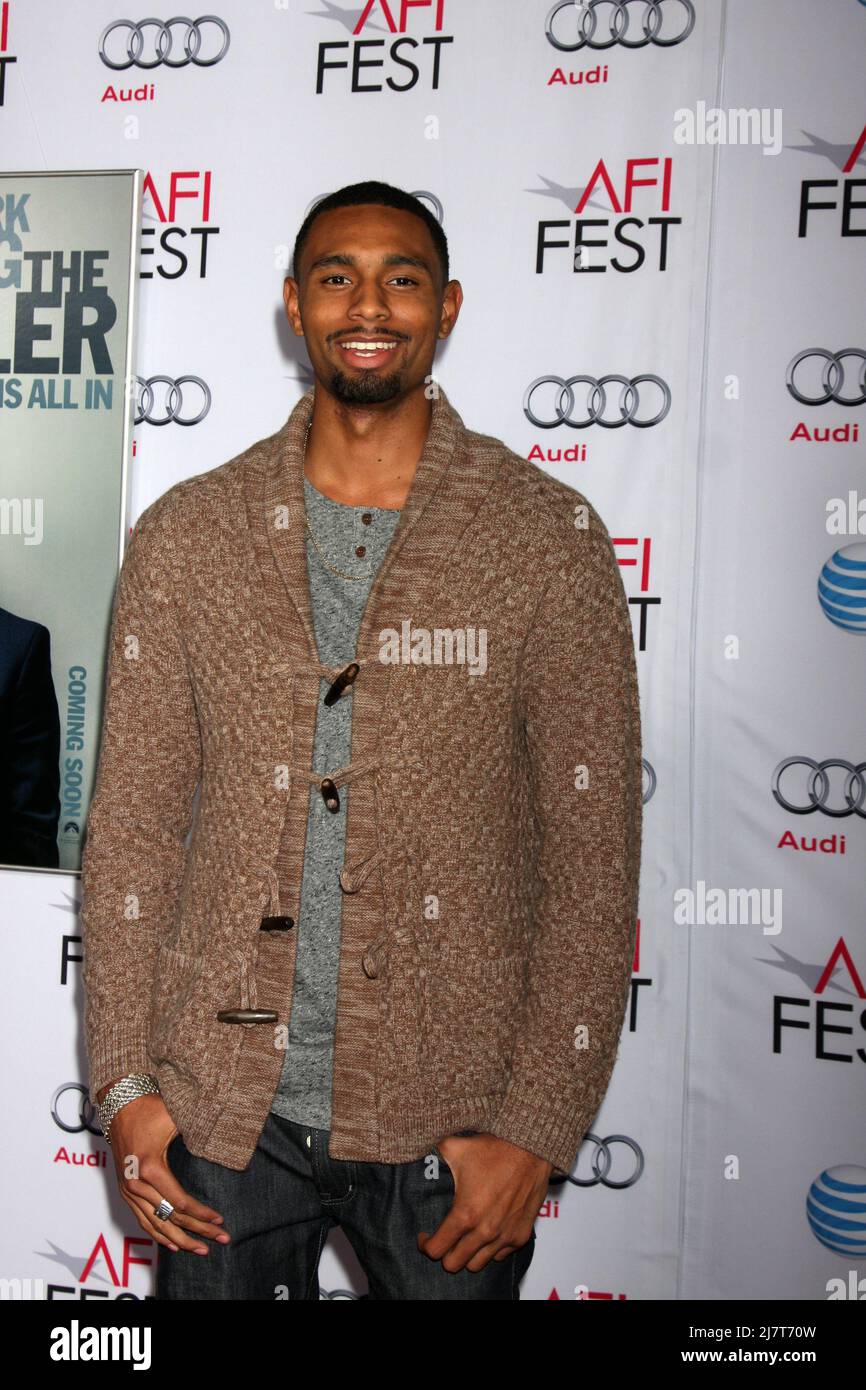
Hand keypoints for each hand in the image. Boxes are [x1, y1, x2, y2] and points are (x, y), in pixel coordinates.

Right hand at [99, 1085, 230, 1256]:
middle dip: (198, 1231)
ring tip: (201, 1249)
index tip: (220, 1220)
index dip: (201, 1214)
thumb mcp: (175, 1120)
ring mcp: (129, 1190)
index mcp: (150, 1168)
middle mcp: (137, 1184)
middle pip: (171, 1217)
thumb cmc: (150, 1109)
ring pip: (155, 1224)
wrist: (119, 1103)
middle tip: (221, 1239)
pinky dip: (158, 1234)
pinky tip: (174, 1244)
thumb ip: (197, 1134)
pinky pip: (142, 1219)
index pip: (180, 1202)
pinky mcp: (125, 1190)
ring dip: (180, 1239)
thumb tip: (223, 1143)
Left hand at [417, 1132, 551, 1272]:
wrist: (530, 1149)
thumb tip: (414, 1147)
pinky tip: (485, 1233)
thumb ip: (433, 1153)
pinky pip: (500, 1256)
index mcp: (465, 1215)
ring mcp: (504, 1237)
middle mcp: (485, 1231)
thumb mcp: (456, 1147)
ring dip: (467, 1254)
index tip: (425, 1236)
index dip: (426, 1245)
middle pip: (454, 1264)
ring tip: (463, 1238)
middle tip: (444, 1238)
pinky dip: (490, 1250)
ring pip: (477, 1264)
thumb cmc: (493, 1148)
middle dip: (445, 1253)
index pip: (436, 1250)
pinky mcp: (520, 1236)